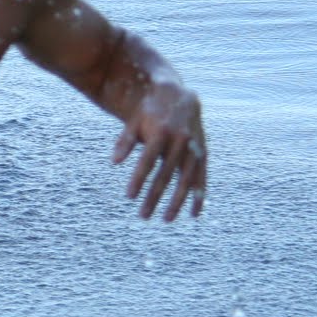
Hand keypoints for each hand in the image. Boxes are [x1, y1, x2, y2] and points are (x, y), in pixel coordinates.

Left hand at [112, 82, 205, 220]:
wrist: (178, 96)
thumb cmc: (150, 112)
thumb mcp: (134, 121)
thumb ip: (125, 141)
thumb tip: (114, 162)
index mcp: (161, 132)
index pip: (147, 161)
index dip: (138, 179)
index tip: (129, 196)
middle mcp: (180, 140)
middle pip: (165, 174)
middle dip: (154, 197)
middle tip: (143, 216)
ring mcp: (193, 147)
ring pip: (185, 179)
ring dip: (177, 201)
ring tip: (166, 220)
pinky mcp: (202, 153)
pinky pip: (202, 177)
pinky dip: (199, 195)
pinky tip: (194, 214)